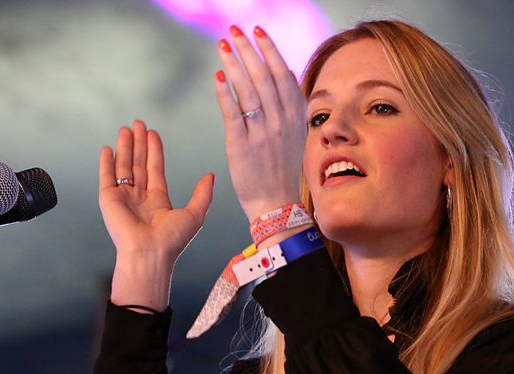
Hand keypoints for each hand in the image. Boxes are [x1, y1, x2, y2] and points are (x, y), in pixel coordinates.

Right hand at [99, 120, 213, 306]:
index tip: (153, 133)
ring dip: (124, 147)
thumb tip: (210, 175)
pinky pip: (106, 177)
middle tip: (139, 123)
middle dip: (139, 143)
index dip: (154, 150)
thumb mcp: (195, 214)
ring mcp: (123, 198)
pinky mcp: (108, 200)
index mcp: (158, 201)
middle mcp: (139, 197)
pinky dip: (106, 162)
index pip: (155, 169)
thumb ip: (202, 194)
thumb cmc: (172, 240)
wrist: (149, 253)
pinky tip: (108, 148)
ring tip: (126, 128)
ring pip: (123, 166)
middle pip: (138, 163)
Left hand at [213, 26, 306, 224]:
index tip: (257, 31)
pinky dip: (225, 93)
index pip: (283, 74)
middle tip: (235, 30)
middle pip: (264, 76)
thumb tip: (285, 71)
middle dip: (249, 49)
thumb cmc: (281, 169)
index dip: (270, 50)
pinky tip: (217, 76)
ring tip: (222, 44)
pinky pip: (233, 113)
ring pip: (248, 90)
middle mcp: (281, 122)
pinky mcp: (242, 146)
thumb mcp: (294, 133)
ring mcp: (262, 134)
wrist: (275, 204)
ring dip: (234, 63)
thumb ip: (290, 104)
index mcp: (295, 117)